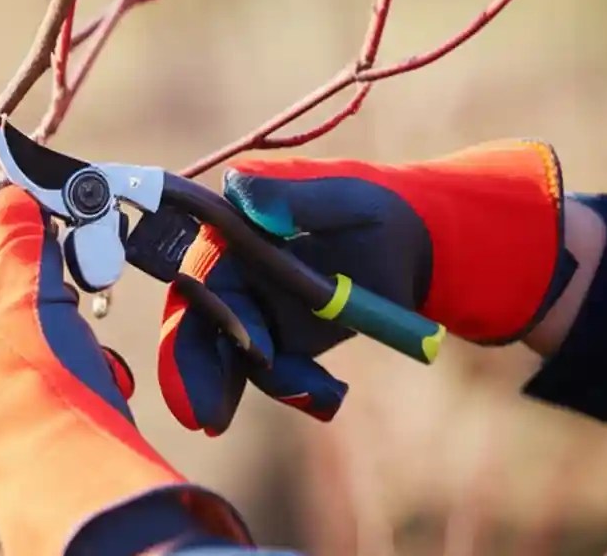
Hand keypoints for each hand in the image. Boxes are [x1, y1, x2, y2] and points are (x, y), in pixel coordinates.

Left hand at [0, 186, 249, 553]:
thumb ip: (15, 243)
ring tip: (95, 363)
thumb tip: (8, 198)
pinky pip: (59, 407)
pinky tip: (106, 397)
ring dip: (75, 353)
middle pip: (3, 328)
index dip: (1, 262)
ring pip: (38, 367)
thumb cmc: (43, 391)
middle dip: (49, 312)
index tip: (41, 255)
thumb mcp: (26, 297)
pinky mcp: (36, 460)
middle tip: (76, 309)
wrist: (82, 494)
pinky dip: (86, 393)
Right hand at [159, 140, 572, 433]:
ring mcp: (252, 313)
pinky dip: (298, 389)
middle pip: (196, 326)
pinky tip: (333, 394)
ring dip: (249, 390)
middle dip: (196, 373)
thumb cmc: (374, 212)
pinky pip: (271, 375)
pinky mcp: (278, 344)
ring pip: (226, 358)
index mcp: (233, 235)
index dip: (204, 310)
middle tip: (206, 417)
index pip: (200, 272)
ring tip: (319, 396)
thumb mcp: (343, 200)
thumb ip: (293, 199)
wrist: (410, 250)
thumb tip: (237, 189)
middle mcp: (232, 276)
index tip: (245, 345)